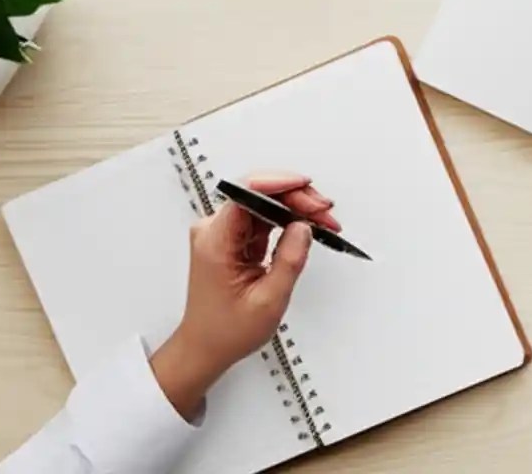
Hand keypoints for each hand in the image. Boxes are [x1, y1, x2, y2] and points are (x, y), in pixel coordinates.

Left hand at [150, 172, 340, 419]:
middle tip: (324, 212)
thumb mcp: (269, 300)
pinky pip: (263, 219)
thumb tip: (304, 227)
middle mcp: (214, 231)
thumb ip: (289, 259)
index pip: (246, 194)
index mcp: (215, 241)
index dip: (278, 184)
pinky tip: (306, 227)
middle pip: (258, 194)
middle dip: (296, 197)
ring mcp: (223, 234)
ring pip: (264, 204)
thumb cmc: (226, 331)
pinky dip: (287, 220)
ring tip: (323, 221)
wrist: (206, 347)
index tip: (305, 186)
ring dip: (295, 208)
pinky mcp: (233, 240)